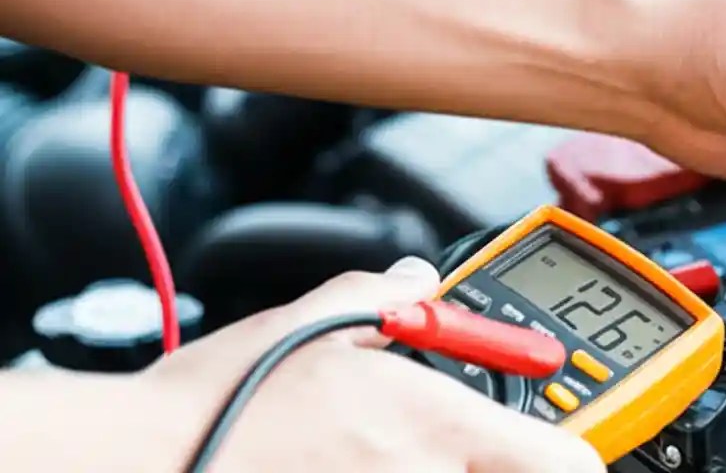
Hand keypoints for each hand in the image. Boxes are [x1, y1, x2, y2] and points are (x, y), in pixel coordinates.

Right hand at [143, 258, 603, 472]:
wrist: (141, 467)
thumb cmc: (220, 406)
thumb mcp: (317, 319)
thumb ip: (389, 294)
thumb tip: (418, 281)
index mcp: (439, 427)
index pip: (569, 463)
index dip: (574, 446)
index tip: (553, 429)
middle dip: (496, 455)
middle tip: (451, 430)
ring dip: (440, 468)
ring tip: (379, 447)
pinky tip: (347, 465)